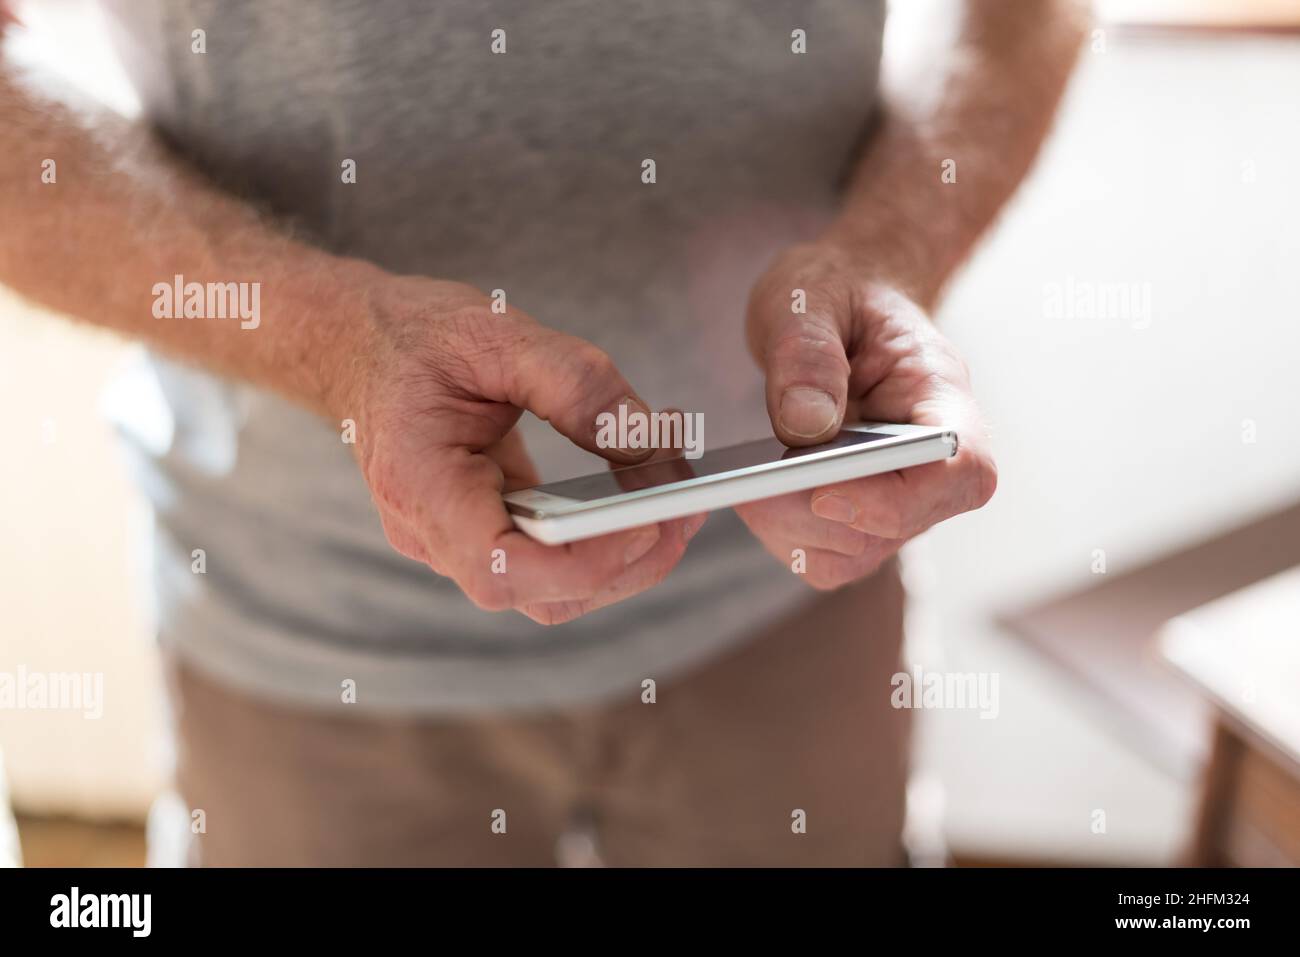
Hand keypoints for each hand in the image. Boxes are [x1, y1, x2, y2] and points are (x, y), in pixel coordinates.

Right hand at [330, 276, 701, 624]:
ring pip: (549, 588)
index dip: (580, 565)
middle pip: (537, 594)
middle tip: (686, 515)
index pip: (500, 570)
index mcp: (420, 487)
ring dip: (621, 559)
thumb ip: (576, 385)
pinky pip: (548, 557)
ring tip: (678, 504)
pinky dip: (601, 537)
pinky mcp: (485, 527)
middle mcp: (432, 532)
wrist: (359, 341)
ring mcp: (456, 538)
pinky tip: (642, 492)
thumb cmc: (414, 335)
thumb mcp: (497, 335)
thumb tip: (650, 440)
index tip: (646, 525)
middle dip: (622, 568)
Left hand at [736, 242, 996, 589]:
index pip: (964, 470)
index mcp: (942, 392)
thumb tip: (806, 425)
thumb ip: (806, 352)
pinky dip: (784, 535)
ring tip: (746, 482)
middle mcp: (933, 456)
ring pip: (859, 551)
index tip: (824, 490)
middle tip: (751, 481)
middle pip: (902, 524)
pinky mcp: (861, 514)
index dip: (901, 499)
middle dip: (818, 513)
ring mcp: (900, 493)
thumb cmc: (833, 292)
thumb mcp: (809, 297)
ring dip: (793, 528)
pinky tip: (756, 493)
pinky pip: (829, 556)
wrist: (834, 305)